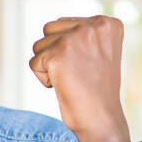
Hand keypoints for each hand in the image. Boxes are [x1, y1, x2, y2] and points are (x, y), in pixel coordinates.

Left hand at [29, 14, 130, 141]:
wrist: (101, 118)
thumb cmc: (97, 90)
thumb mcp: (98, 52)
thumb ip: (82, 34)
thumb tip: (51, 26)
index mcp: (107, 23)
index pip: (65, 23)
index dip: (68, 48)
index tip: (87, 66)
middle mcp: (93, 26)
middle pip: (49, 29)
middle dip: (54, 52)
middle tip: (76, 72)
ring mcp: (75, 38)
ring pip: (39, 45)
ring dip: (48, 65)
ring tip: (70, 78)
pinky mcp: (58, 54)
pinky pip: (34, 63)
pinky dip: (43, 78)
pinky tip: (63, 85)